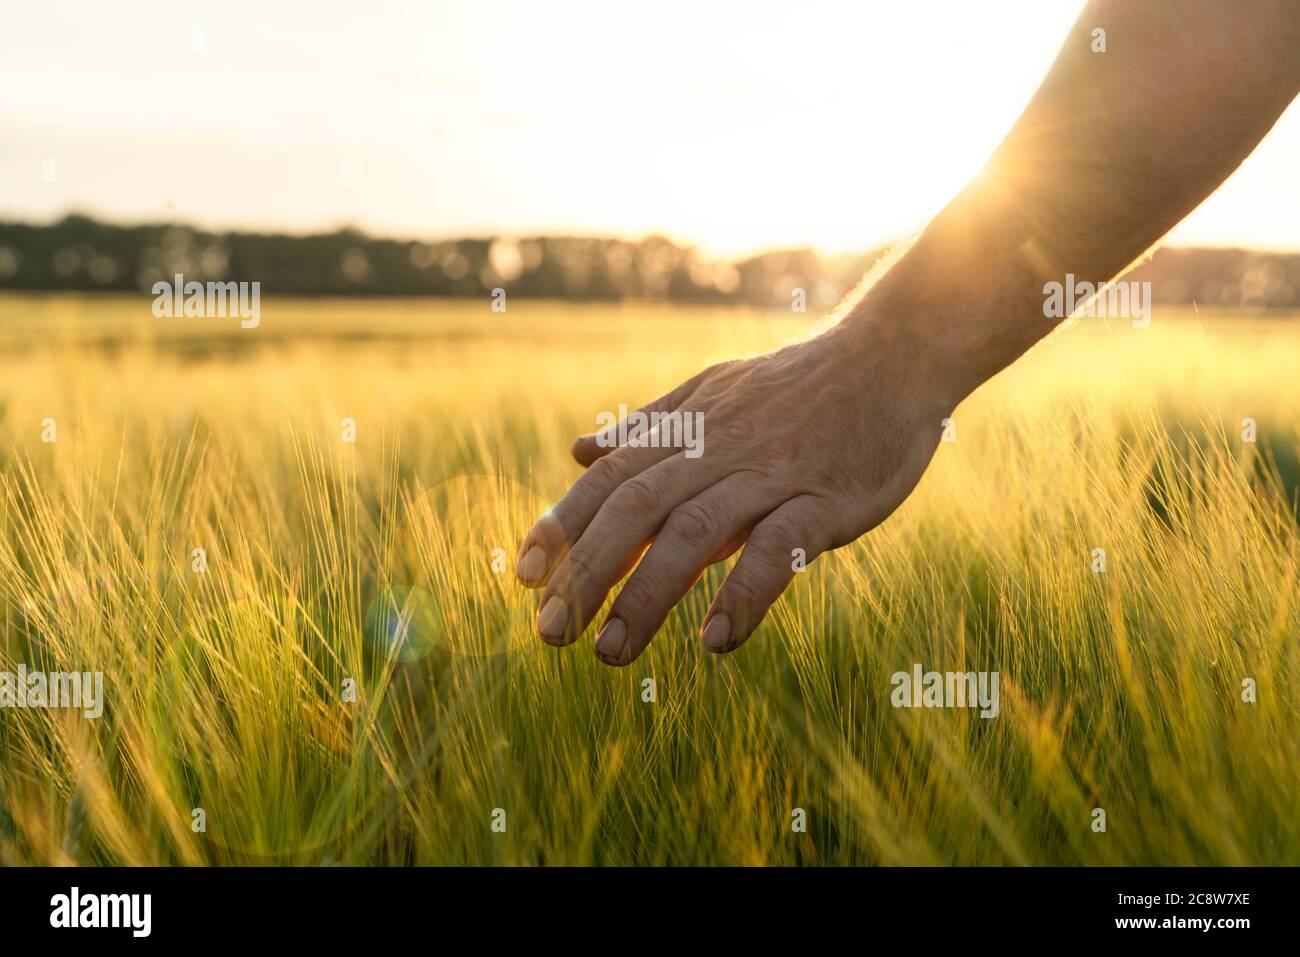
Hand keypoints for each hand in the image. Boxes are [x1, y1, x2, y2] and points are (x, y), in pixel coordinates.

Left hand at [513, 311, 954, 665]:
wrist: (892, 356)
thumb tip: (578, 451)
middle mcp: (718, 450)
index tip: (525, 577)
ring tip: (610, 652)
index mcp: (688, 429)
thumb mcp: (712, 393)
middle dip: (588, 570)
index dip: (564, 526)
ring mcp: (771, 474)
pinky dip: (745, 593)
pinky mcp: (824, 499)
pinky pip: (779, 548)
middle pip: (637, 508)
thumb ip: (647, 427)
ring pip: (696, 531)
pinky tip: (716, 641)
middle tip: (551, 633)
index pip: (609, 479)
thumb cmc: (799, 386)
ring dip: (648, 594)